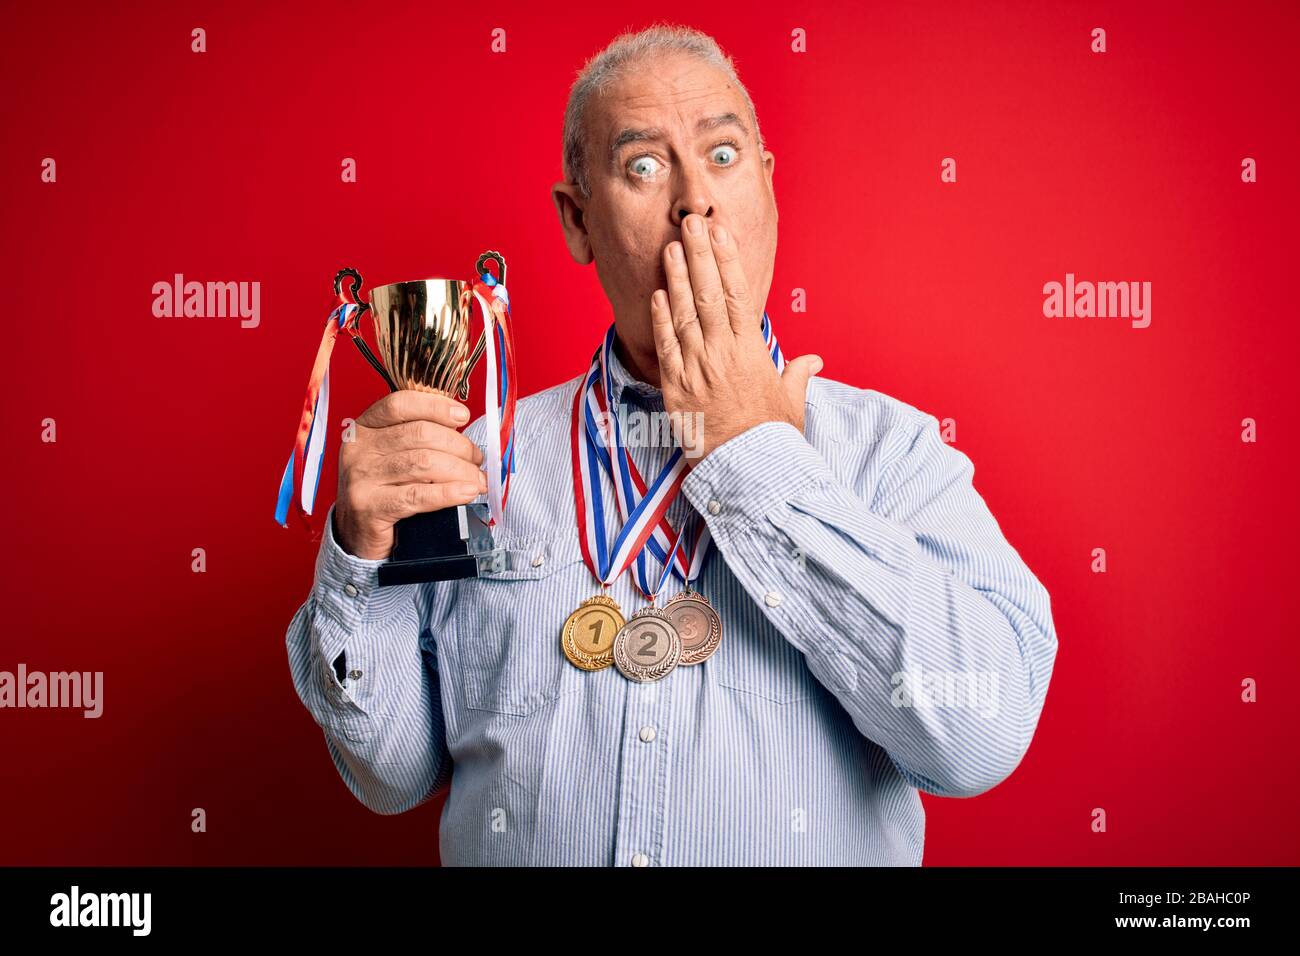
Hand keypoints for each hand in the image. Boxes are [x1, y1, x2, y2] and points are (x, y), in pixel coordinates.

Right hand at [334, 390, 486, 559]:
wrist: (356, 535)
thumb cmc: (383, 491)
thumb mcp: (391, 456)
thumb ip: (418, 438)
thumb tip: (462, 429)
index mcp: (364, 428)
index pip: (400, 404)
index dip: (435, 406)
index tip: (463, 415)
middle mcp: (359, 449)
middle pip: (420, 434)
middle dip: (459, 446)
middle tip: (477, 460)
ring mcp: (361, 478)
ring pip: (423, 463)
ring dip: (460, 470)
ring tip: (477, 480)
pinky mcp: (370, 507)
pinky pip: (417, 496)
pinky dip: (448, 493)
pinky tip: (466, 493)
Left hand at [650, 213, 821, 464]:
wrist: (748, 469)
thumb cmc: (772, 437)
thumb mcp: (791, 402)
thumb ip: (797, 375)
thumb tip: (812, 361)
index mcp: (751, 351)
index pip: (737, 294)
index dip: (726, 260)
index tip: (719, 233)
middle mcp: (722, 353)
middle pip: (707, 293)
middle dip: (698, 255)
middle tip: (690, 223)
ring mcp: (696, 368)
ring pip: (683, 314)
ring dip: (676, 278)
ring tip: (671, 247)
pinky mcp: (676, 388)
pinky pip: (666, 347)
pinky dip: (660, 319)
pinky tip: (656, 294)